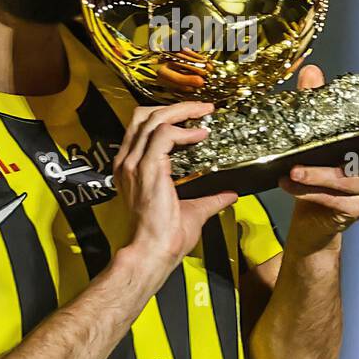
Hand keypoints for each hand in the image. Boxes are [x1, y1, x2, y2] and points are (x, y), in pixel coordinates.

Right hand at [113, 99, 237, 280]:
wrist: (152, 252)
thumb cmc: (164, 238)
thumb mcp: (192, 210)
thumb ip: (209, 199)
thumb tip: (230, 194)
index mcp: (131, 168)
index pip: (142, 128)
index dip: (167, 116)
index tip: (193, 116)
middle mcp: (128, 162)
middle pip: (144, 116)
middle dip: (174, 106)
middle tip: (201, 107)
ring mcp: (135, 163)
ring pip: (153, 119)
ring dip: (181, 111)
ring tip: (204, 112)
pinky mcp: (147, 168)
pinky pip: (163, 135)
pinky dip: (183, 130)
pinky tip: (200, 134)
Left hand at [277, 64, 358, 239]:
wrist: (311, 214)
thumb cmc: (320, 166)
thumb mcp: (313, 133)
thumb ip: (313, 102)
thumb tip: (311, 71)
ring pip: (350, 180)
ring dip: (319, 174)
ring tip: (294, 170)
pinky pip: (335, 200)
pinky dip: (309, 192)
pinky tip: (289, 185)